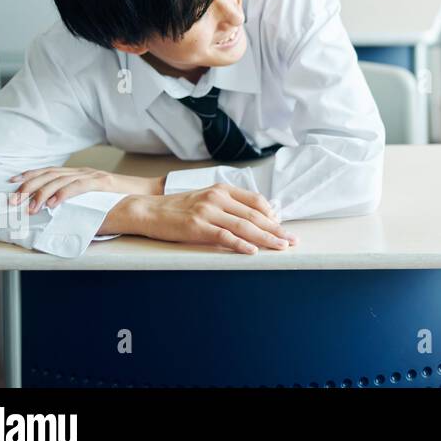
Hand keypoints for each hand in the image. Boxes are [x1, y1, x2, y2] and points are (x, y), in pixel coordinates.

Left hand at [8, 167, 162, 212]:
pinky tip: (51, 204)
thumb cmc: (122, 202)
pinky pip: (78, 187)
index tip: (11, 182)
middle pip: (49, 174)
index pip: (49, 171)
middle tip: (13, 200)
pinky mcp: (102, 183)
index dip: (29, 175)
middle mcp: (84, 171)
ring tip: (29, 207)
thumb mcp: (95, 200)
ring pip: (60, 180)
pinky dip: (62, 194)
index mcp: (80, 174)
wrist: (147, 197)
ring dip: (41, 193)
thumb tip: (57, 217)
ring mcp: (93, 175)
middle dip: (28, 186)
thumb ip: (77, 203)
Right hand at [106, 184, 298, 253]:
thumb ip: (228, 205)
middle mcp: (218, 198)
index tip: (284, 227)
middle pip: (255, 215)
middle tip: (292, 240)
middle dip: (277, 229)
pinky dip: (240, 244)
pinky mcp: (196, 227)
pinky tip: (252, 251)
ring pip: (244, 226)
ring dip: (266, 238)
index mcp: (223, 190)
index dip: (273, 215)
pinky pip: (224, 236)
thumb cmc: (178, 208)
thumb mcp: (206, 198)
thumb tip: (255, 218)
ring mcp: (207, 212)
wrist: (148, 210)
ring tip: (281, 247)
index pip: (256, 201)